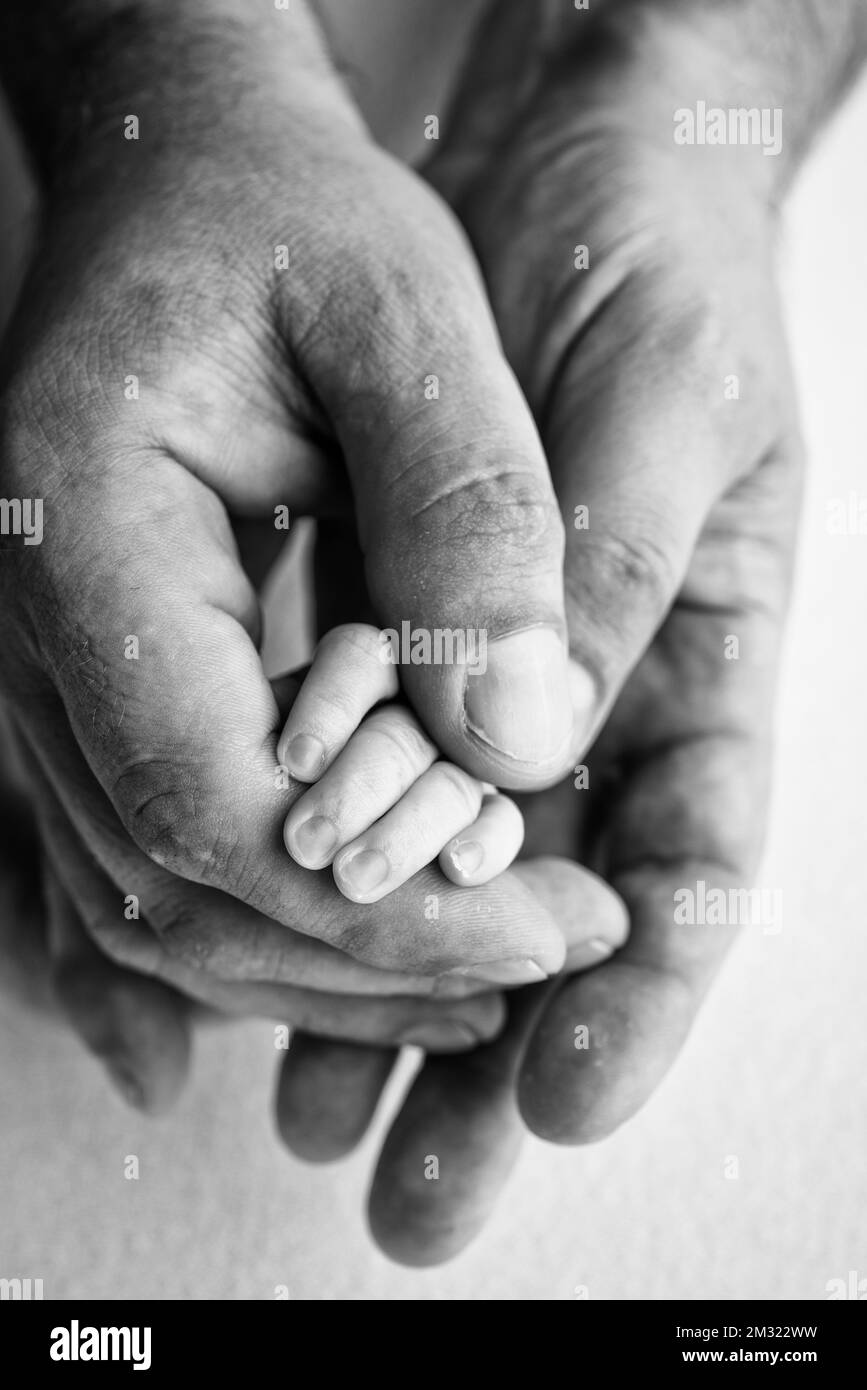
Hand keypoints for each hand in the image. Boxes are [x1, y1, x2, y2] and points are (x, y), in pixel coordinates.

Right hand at [0, 0, 592, 1017]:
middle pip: (179, 883)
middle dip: (374, 956)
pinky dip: (258, 938)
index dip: (379, 900)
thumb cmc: (283, 226)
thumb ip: (466, 515)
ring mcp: (58, 675)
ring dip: (328, 967)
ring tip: (491, 973)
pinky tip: (353, 980)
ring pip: (162, 902)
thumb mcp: (405, 315)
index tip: (538, 924)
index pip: (210, 796)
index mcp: (86, 529)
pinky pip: (151, 861)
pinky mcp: (108, 693)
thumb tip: (522, 739)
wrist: (194, 192)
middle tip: (547, 953)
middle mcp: (37, 630)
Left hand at [283, 0, 818, 1261]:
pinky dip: (320, 868)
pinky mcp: (405, 631)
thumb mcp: (660, 402)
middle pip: (558, 918)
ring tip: (329, 1120)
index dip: (634, 992)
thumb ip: (605, 574)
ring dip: (389, 1003)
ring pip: (448, 876)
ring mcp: (501, 673)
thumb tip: (535, 738)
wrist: (582, 172)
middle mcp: (600, 693)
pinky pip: (361, 780)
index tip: (564, 1093)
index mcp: (705, 657)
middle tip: (431, 1192)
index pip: (686, 864)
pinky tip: (272, 951)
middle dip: (493, 1058)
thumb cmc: (663, 266)